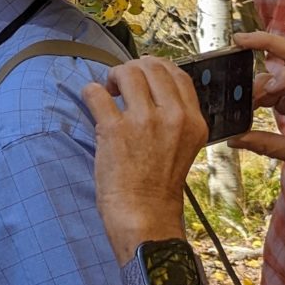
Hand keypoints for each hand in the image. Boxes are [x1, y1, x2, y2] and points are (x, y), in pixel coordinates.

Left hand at [81, 56, 209, 258]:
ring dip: (112, 76)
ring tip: (108, 91)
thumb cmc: (159, 185)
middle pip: (152, 67)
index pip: (178, 74)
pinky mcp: (115, 130)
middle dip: (132, 68)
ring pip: (127, 73)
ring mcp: (144, 122)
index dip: (156, 67)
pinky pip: (97, 92)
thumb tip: (153, 87)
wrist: (145, 216)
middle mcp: (173, 117)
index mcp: (193, 121)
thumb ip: (175, 117)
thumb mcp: (183, 146)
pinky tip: (92, 100)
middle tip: (121, 83)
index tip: (143, 73)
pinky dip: (90, 91)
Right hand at [227, 31, 284, 190]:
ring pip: (283, 67)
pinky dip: (261, 91)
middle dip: (267, 43)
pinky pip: (276, 84)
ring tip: (244, 101)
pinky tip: (249, 103)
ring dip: (260, 81)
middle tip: (239, 39)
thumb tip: (233, 139)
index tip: (268, 92)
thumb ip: (266, 145)